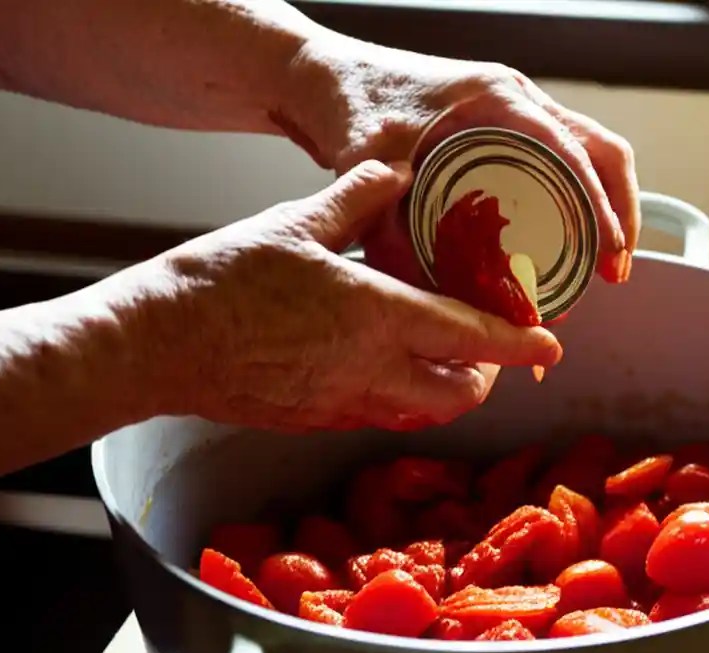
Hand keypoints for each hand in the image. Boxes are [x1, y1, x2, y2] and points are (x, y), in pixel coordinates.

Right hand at [123, 160, 561, 432]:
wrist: (158, 344)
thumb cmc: (222, 279)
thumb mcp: (296, 223)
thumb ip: (356, 200)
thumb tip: (394, 174)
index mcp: (374, 317)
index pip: (471, 339)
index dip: (519, 345)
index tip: (550, 346)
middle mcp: (369, 372)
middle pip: (459, 394)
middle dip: (486, 376)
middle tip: (486, 348)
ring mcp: (343, 405)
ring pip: (422, 412)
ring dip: (446, 390)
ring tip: (440, 355)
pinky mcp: (317, 421)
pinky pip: (381, 416)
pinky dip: (402, 397)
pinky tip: (383, 365)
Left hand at [286, 31, 639, 286]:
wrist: (325, 77)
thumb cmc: (349, 108)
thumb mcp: (369, 175)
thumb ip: (394, 235)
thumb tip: (430, 301)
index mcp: (496, 99)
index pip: (574, 150)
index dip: (601, 206)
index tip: (609, 253)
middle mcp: (516, 97)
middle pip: (602, 148)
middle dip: (620, 210)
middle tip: (614, 270)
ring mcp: (515, 107)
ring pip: (589, 150)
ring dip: (605, 204)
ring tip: (601, 264)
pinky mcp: (505, 122)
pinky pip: (562, 155)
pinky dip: (578, 194)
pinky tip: (566, 237)